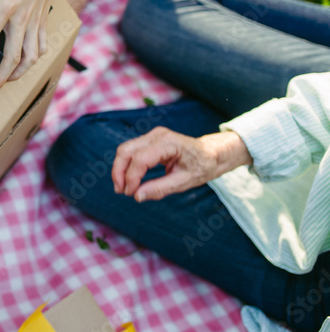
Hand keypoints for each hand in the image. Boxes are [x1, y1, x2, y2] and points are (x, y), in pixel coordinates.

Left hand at [0, 0, 66, 94]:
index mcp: (7, 6)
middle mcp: (23, 18)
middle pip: (13, 57)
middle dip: (1, 78)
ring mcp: (36, 21)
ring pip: (32, 57)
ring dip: (20, 73)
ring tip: (6, 82)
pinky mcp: (44, 19)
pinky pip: (42, 46)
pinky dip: (35, 58)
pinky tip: (26, 63)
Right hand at [113, 127, 252, 201]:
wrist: (211, 153)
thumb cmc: (202, 166)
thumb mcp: (184, 182)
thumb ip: (160, 188)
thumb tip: (137, 196)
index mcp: (168, 143)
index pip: (140, 159)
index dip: (131, 178)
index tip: (131, 194)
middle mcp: (157, 135)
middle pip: (126, 151)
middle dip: (119, 172)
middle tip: (121, 191)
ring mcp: (152, 135)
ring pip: (125, 150)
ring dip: (120, 169)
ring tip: (123, 187)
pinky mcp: (149, 139)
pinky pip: (131, 150)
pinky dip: (126, 165)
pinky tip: (129, 179)